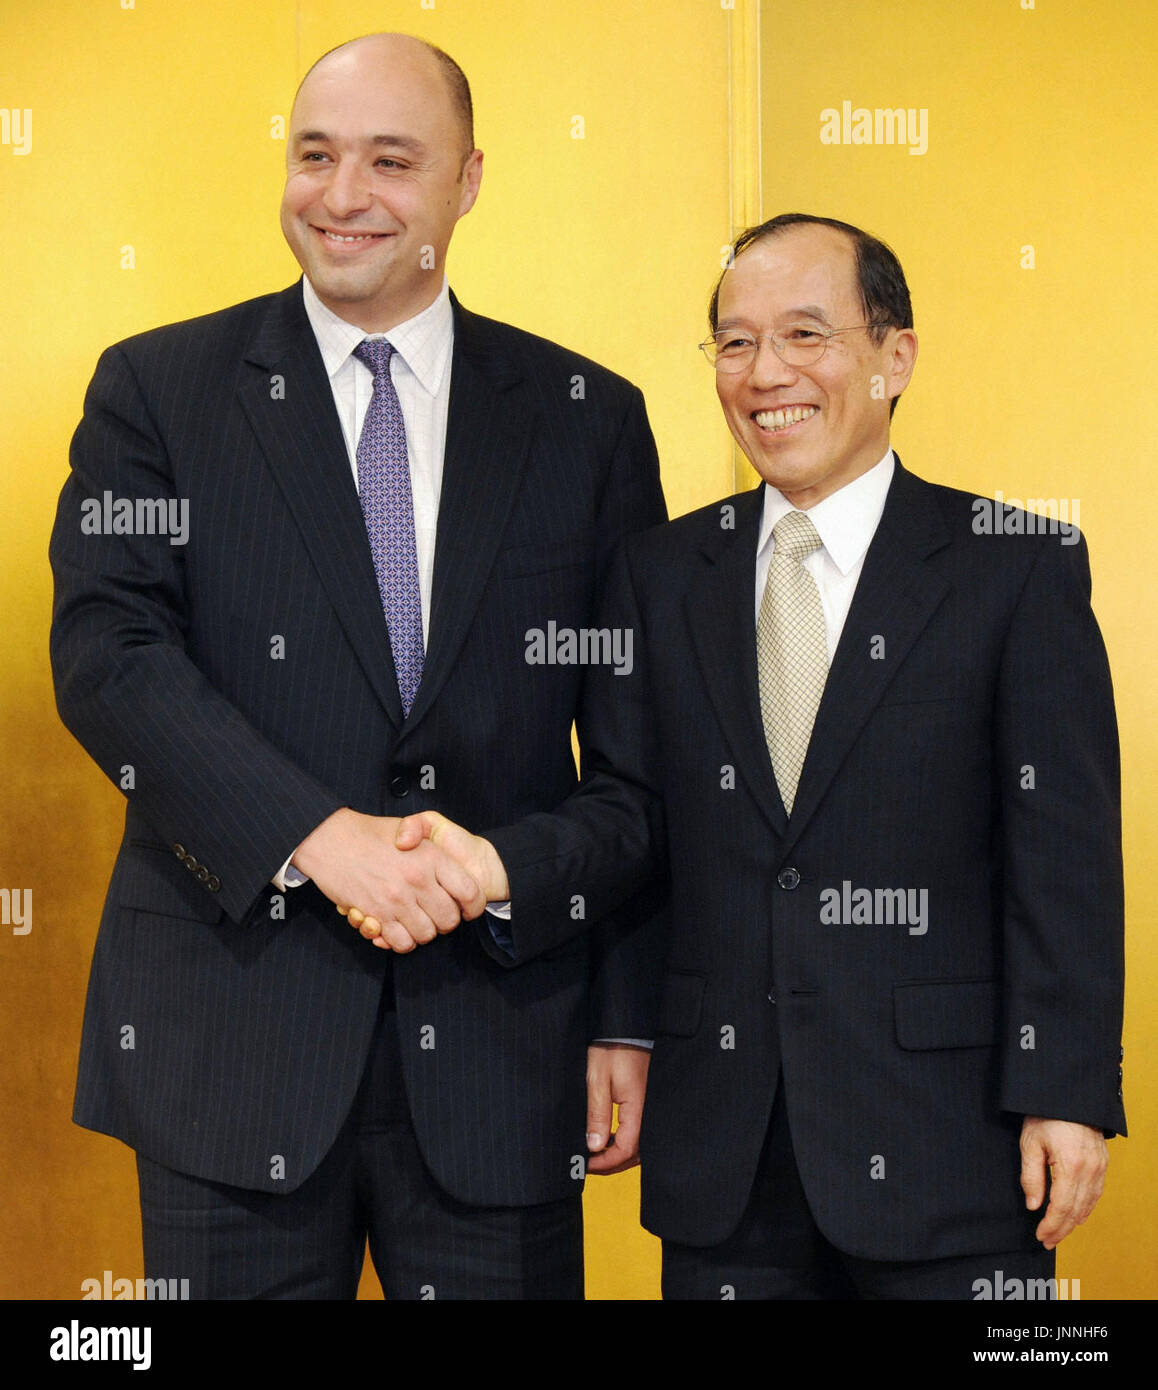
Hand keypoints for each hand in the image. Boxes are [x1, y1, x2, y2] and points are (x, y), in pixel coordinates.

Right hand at [340, 811, 508, 948]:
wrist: (331, 839)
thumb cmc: (369, 834)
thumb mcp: (409, 829)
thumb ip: (434, 849)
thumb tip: (454, 869)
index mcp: (431, 857)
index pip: (469, 892)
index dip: (473, 906)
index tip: (468, 909)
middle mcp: (417, 880)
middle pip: (449, 920)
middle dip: (445, 922)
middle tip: (436, 914)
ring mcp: (396, 900)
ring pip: (426, 935)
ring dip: (423, 932)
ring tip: (416, 919)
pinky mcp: (376, 915)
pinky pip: (401, 942)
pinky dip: (402, 940)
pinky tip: (398, 927)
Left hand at [585, 1043, 649, 1174]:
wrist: (626, 1028)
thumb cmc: (611, 1048)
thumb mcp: (597, 1080)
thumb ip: (597, 1115)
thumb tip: (594, 1146)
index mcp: (638, 1108)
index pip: (625, 1149)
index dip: (604, 1162)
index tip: (585, 1164)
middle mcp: (649, 1112)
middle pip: (635, 1153)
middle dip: (612, 1163)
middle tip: (588, 1165)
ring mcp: (650, 1107)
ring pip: (640, 1145)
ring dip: (619, 1153)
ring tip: (596, 1154)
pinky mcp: (648, 1102)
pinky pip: (640, 1130)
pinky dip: (625, 1140)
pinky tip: (608, 1138)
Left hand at [1019, 1116, 1107, 1248]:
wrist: (1069, 1095)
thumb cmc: (1045, 1115)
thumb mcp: (1030, 1143)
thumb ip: (1031, 1176)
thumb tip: (1033, 1205)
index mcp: (1071, 1165)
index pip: (1061, 1206)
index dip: (1051, 1225)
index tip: (1040, 1236)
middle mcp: (1090, 1169)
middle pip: (1077, 1210)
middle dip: (1061, 1229)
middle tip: (1047, 1241)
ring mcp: (1100, 1166)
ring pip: (1088, 1204)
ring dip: (1074, 1222)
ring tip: (1058, 1233)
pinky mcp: (1103, 1162)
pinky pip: (1096, 1192)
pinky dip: (1086, 1208)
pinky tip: (1077, 1215)